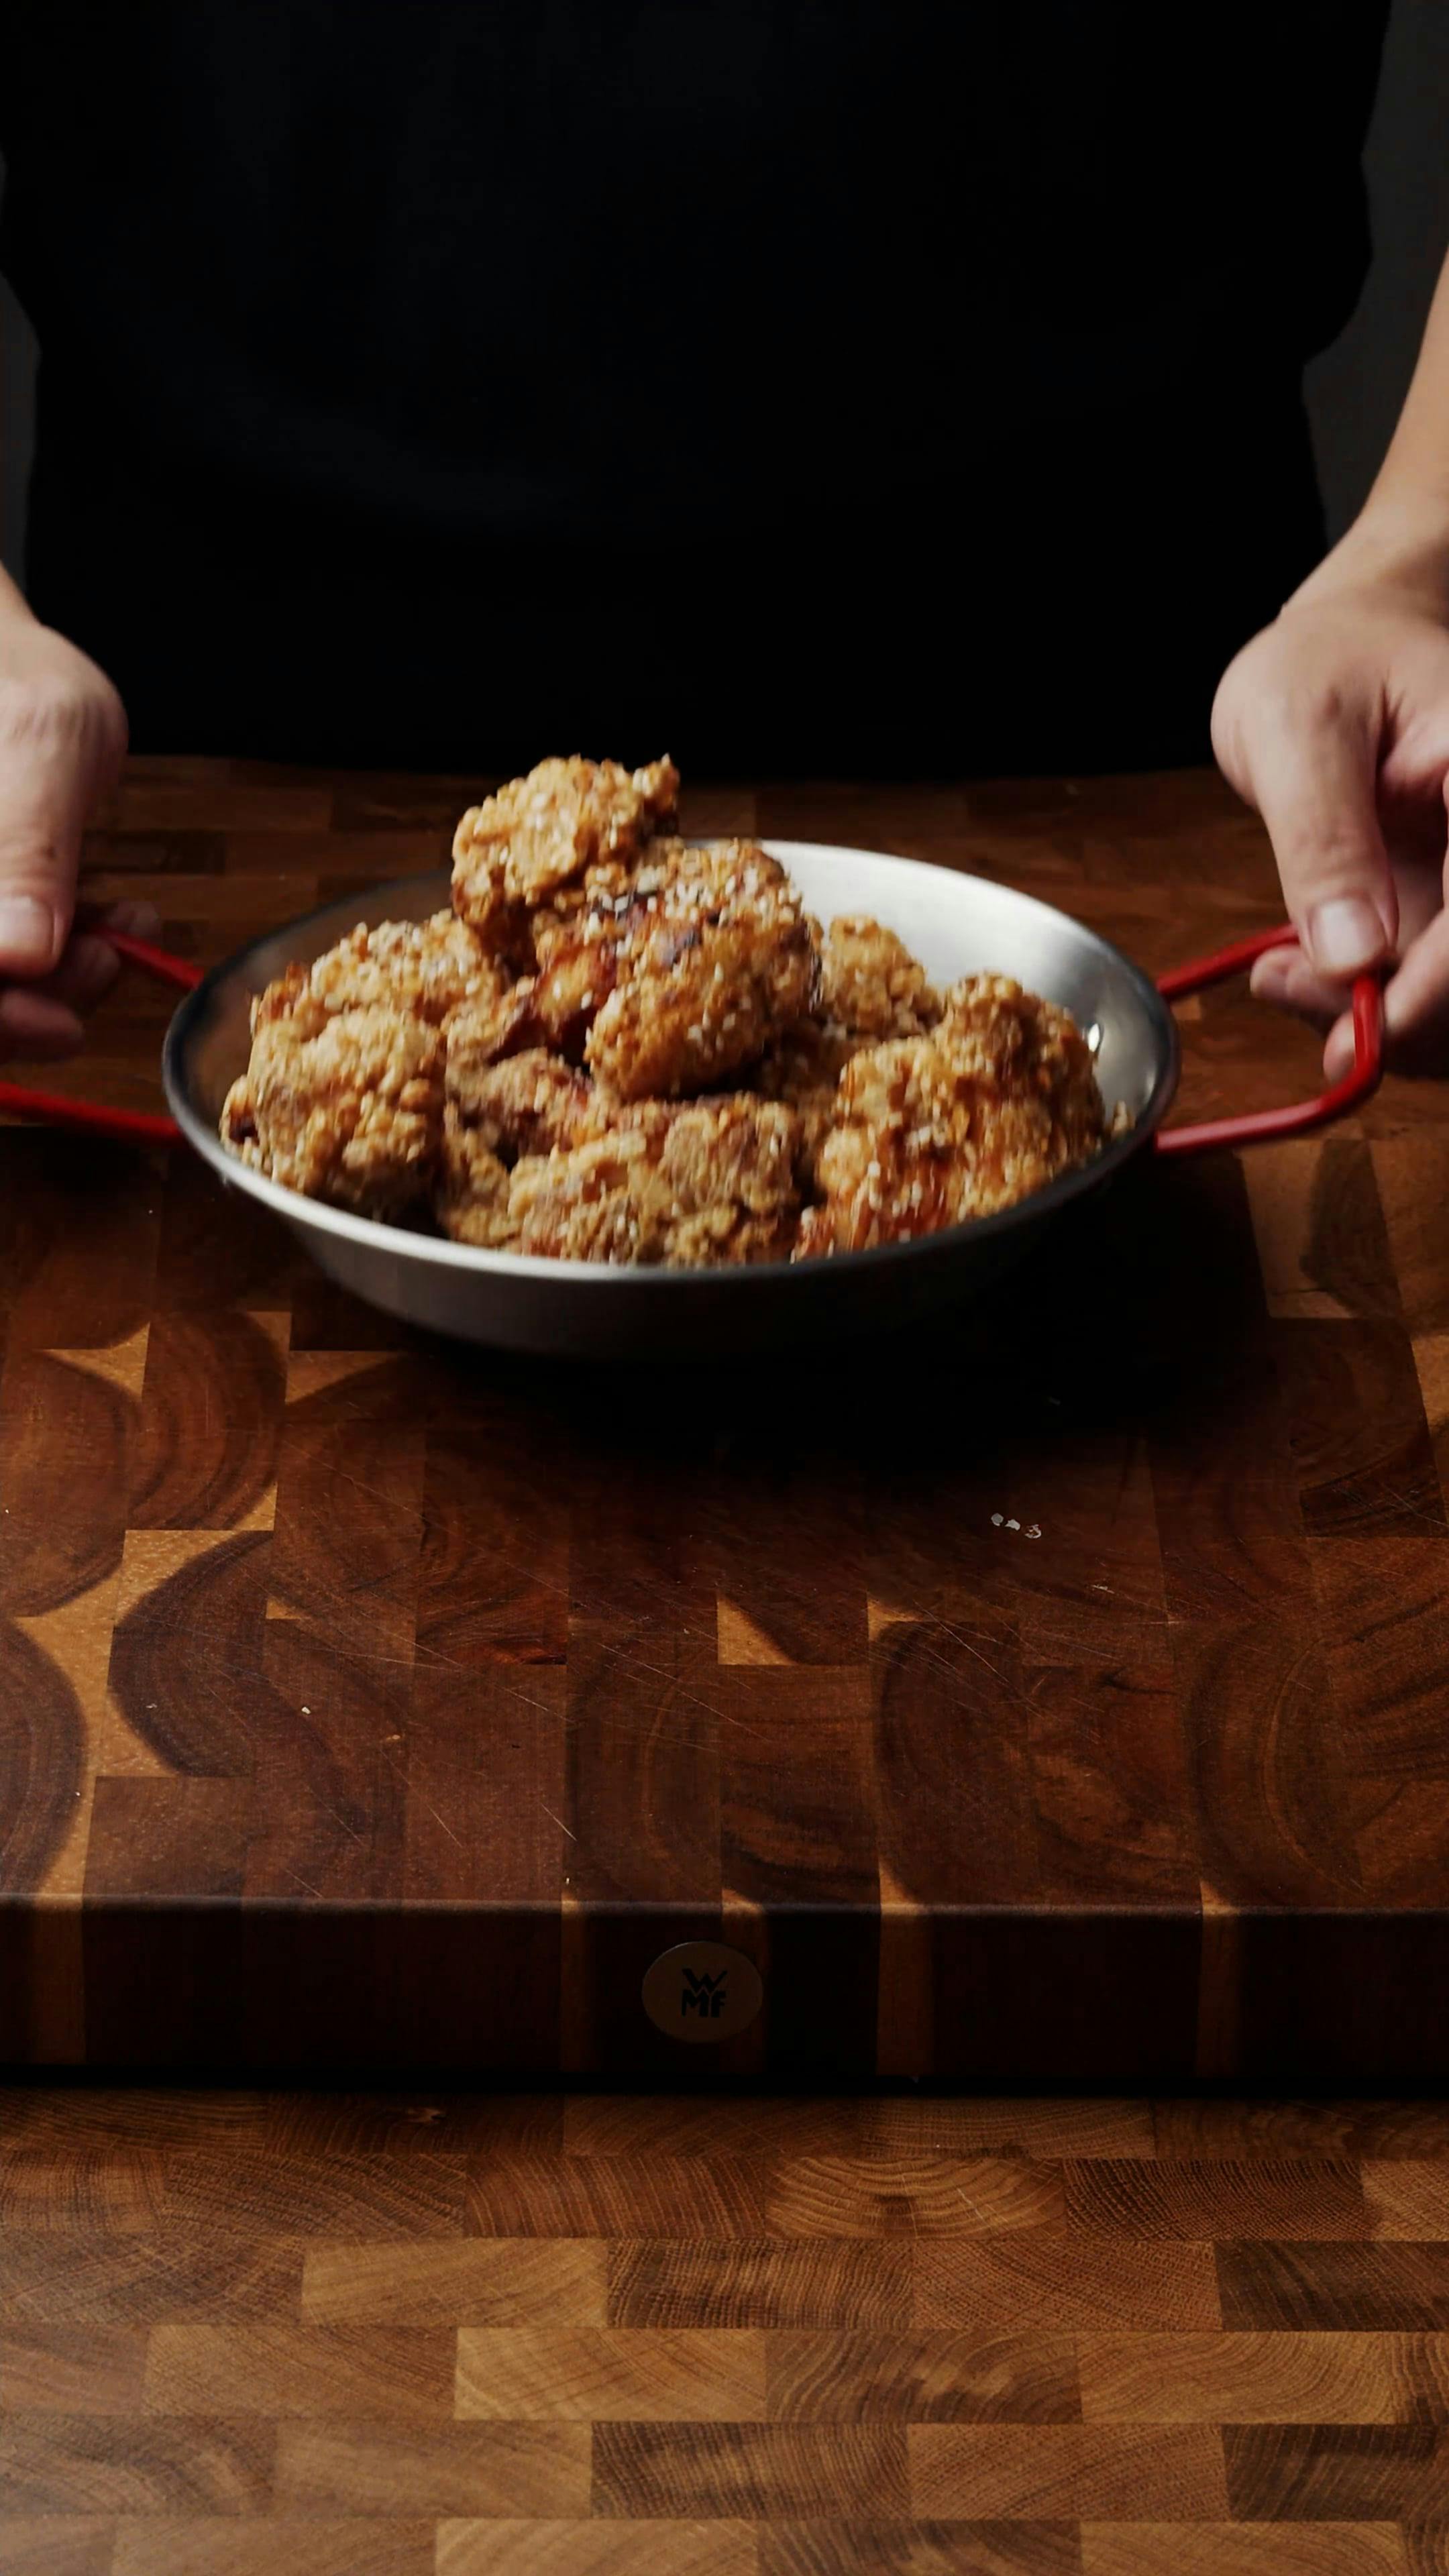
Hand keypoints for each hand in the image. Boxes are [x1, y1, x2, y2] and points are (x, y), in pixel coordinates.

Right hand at [0, 584, 131, 1060]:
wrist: (4, 656)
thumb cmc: (10, 675)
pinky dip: (61, 959)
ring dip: (59, 983)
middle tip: (105, 959)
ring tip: (124, 930)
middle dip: (35, 1003)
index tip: (61, 1022)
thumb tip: (15, 955)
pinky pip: (11, 962)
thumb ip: (24, 846)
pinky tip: (112, 924)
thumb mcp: (37, 740)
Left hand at [1211, 556, 1448, 1078]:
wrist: (1340, 651)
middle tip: (1285, 985)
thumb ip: (1325, 841)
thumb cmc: (1326, 663)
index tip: (1362, 1036)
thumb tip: (1350, 956)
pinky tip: (1297, 971)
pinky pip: (1429, 999)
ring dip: (1380, 1026)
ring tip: (1280, 973)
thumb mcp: (1301, 729)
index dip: (1436, 997)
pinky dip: (1369, 1011)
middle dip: (1402, 1022)